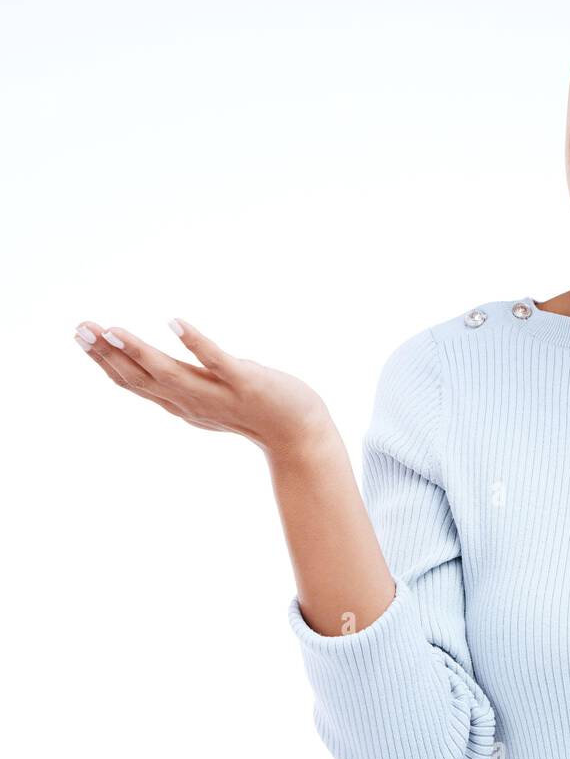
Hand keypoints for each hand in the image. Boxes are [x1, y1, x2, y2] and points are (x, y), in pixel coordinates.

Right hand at [73, 318, 334, 458]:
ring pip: (170, 373)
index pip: (134, 382)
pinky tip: (175, 323)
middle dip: (107, 354)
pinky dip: (195, 343)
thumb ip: (184, 388)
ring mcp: (218, 393)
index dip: (104, 361)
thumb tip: (157, 374)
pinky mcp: (245, 382)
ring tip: (113, 330)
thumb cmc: (258, 413)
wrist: (300, 435)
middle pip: (141, 378)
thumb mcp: (211, 402)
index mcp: (182, 404)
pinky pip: (217, 362)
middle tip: (80, 327)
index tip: (81, 335)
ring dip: (139, 351)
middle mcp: (193, 402)